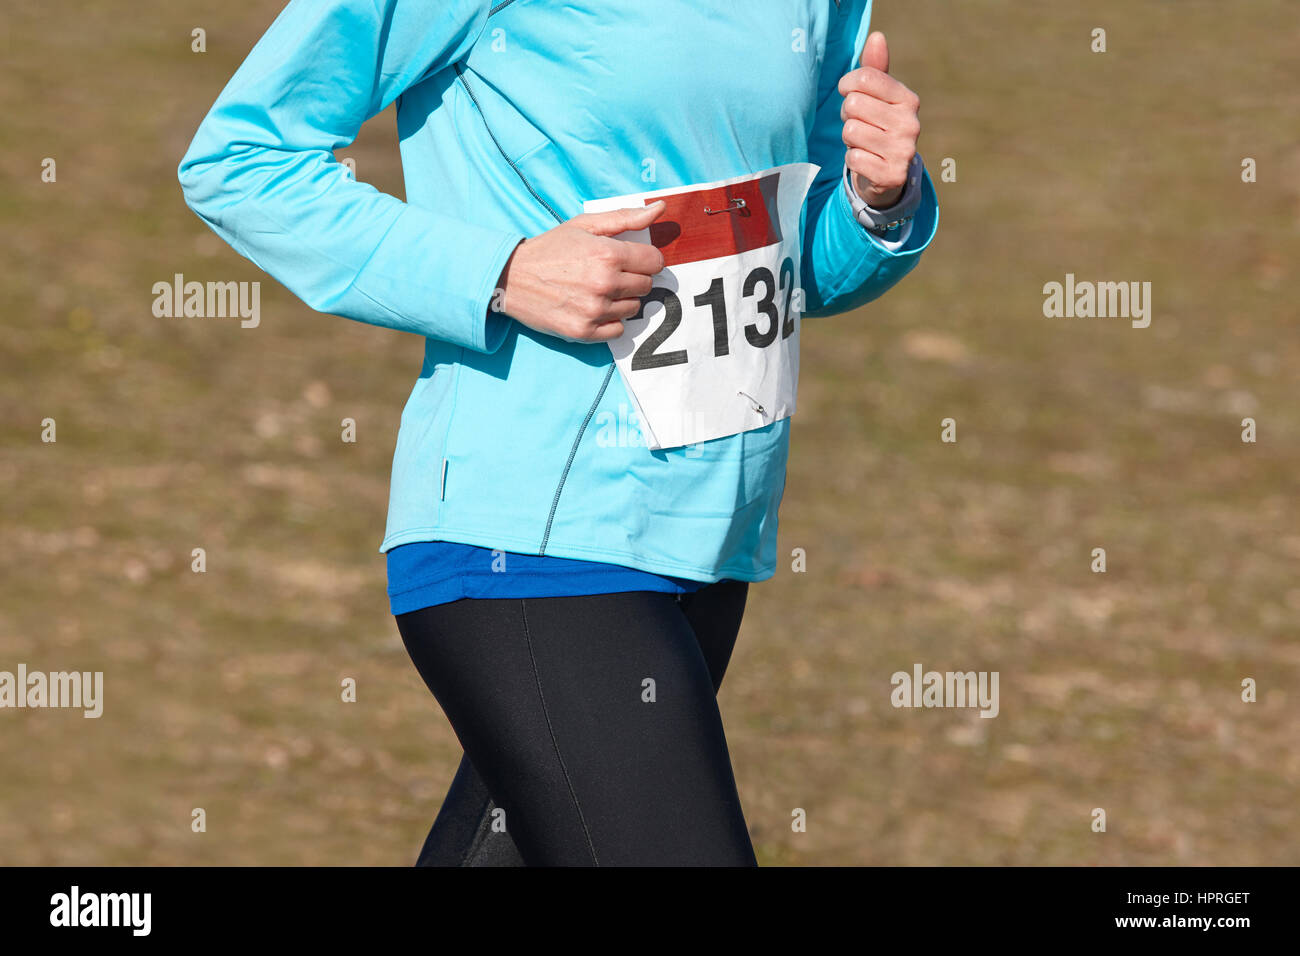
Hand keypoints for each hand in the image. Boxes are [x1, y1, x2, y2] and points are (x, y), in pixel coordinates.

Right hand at [494, 202, 667, 342]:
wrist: (511, 278)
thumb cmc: (550, 248)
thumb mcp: (585, 225)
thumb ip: (625, 218)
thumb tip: (660, 209)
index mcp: (607, 254)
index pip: (655, 261)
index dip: (645, 258)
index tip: (631, 259)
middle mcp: (604, 284)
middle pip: (646, 286)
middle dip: (633, 278)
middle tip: (609, 274)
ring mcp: (595, 310)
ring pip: (634, 309)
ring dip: (622, 300)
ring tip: (598, 290)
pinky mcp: (584, 332)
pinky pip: (619, 330)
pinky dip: (610, 320)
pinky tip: (593, 307)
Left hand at [837, 31, 920, 209]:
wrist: (886, 175)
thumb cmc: (875, 127)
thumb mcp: (876, 98)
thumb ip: (874, 69)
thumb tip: (877, 37)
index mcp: (908, 100)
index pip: (864, 78)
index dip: (847, 85)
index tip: (848, 93)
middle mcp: (911, 124)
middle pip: (853, 104)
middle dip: (847, 115)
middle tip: (859, 124)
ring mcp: (904, 151)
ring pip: (850, 132)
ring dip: (848, 139)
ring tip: (862, 142)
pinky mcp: (891, 175)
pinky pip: (853, 159)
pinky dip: (852, 160)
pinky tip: (865, 160)